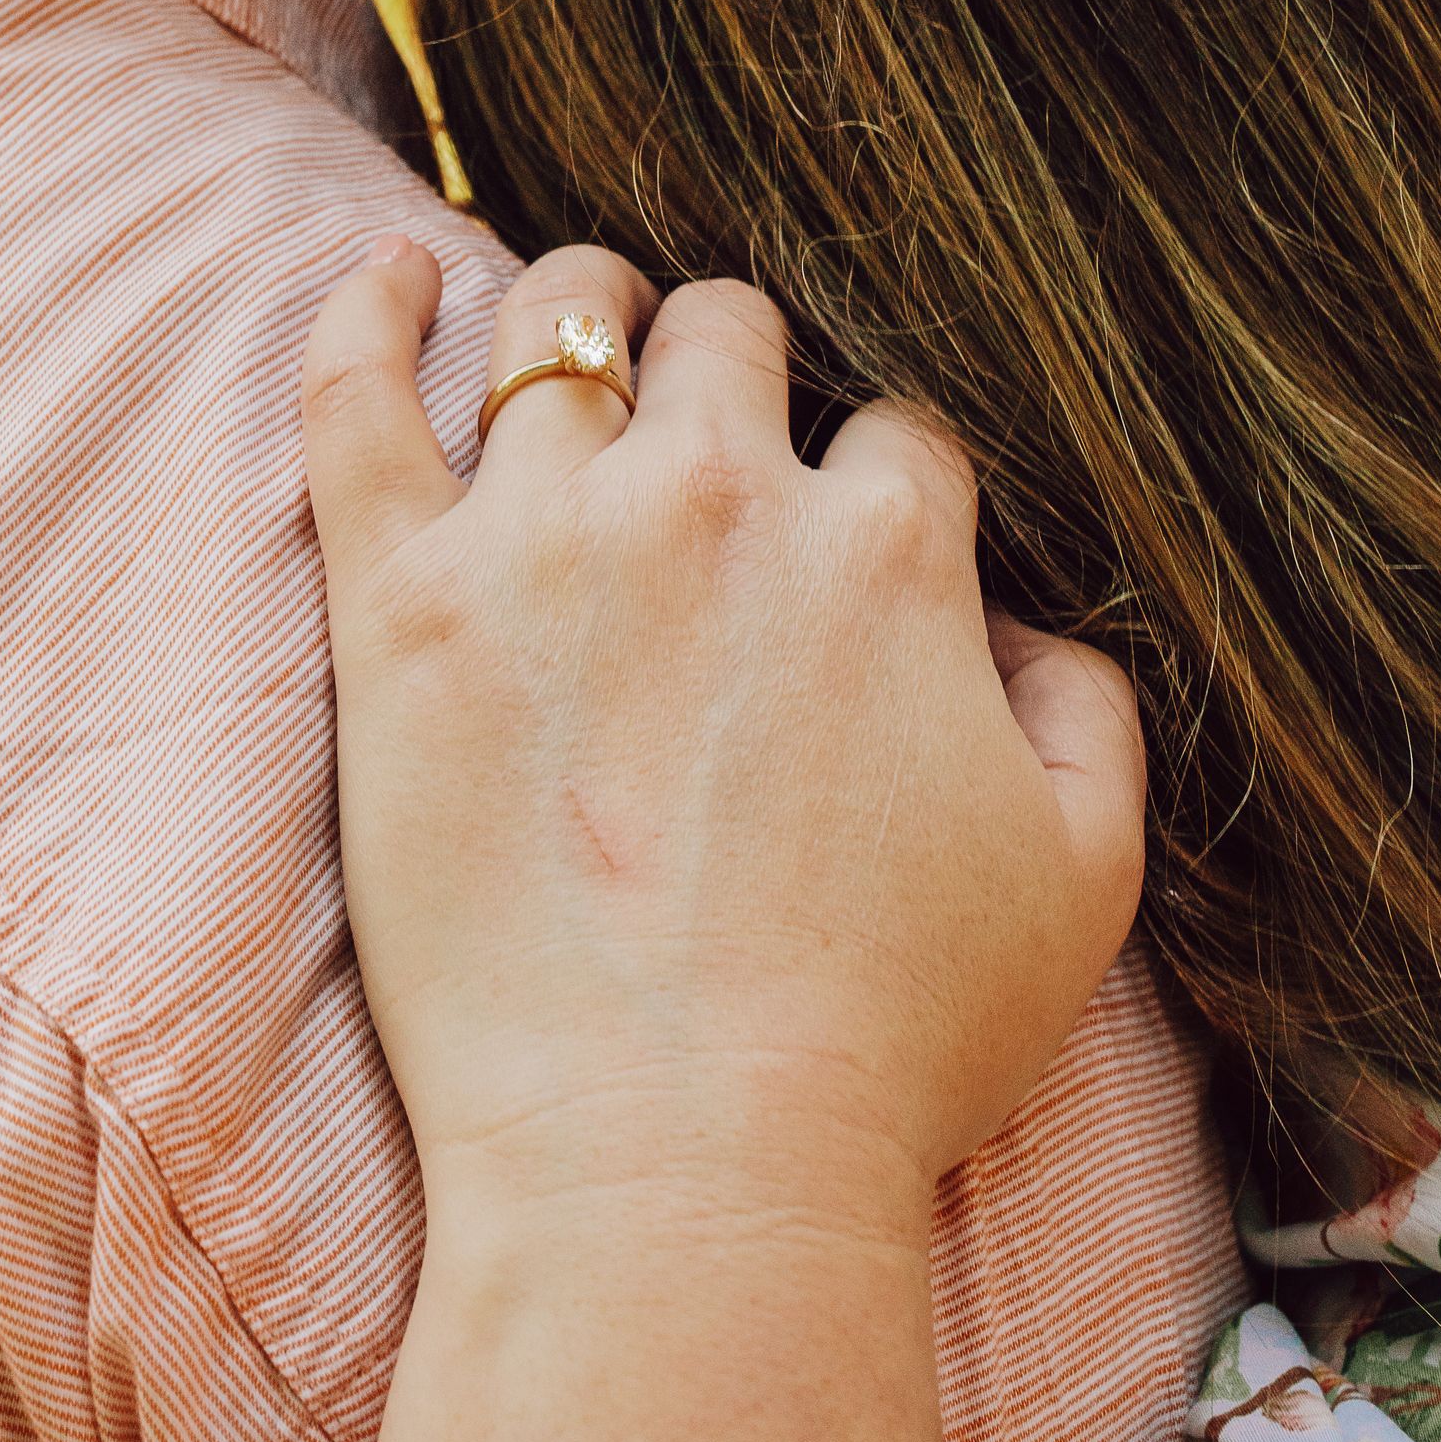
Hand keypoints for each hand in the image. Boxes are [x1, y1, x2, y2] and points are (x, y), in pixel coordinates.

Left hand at [303, 235, 1145, 1251]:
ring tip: (565, 325)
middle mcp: (719, 498)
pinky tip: (389, 273)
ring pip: (556, 325)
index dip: (876, 478)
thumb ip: (1085, 707)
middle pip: (725, 334)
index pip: (893, 433)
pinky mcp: (397, 600)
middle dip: (730, 359)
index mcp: (890, 548)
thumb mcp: (1084, 877)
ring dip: (576, 310)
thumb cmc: (889, 1045)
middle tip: (703, 410)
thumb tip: (1023, 622)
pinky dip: (369, 310)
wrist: (677, 1168)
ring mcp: (545, 536)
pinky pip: (355, 392)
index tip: (842, 532)